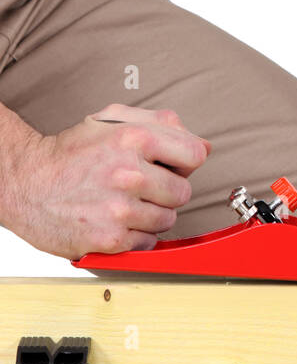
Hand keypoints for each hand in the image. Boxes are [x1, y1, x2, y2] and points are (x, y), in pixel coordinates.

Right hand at [10, 103, 211, 260]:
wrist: (26, 183)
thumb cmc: (70, 152)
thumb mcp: (112, 120)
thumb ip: (161, 123)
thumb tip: (202, 143)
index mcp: (135, 138)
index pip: (195, 155)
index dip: (184, 162)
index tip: (171, 166)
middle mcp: (130, 173)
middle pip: (183, 191)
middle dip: (167, 190)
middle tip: (142, 186)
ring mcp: (120, 209)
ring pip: (168, 219)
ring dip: (152, 214)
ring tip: (125, 203)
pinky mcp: (110, 239)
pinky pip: (148, 243)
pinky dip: (136, 236)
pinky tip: (117, 221)